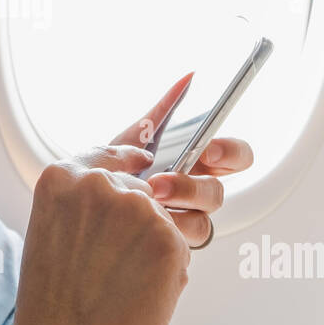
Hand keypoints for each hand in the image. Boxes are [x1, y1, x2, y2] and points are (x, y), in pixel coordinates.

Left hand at [112, 72, 254, 246]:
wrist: (85, 205)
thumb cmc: (116, 169)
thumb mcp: (136, 136)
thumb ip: (163, 110)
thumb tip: (189, 78)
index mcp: (199, 165)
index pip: (237, 157)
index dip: (230, 153)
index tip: (206, 151)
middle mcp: (197, 193)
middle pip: (219, 192)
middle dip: (191, 188)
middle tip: (160, 183)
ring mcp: (186, 221)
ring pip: (202, 222)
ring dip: (172, 214)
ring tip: (142, 204)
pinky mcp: (172, 246)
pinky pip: (180, 245)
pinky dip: (160, 233)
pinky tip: (139, 224)